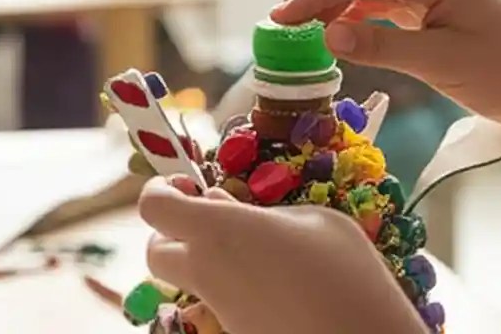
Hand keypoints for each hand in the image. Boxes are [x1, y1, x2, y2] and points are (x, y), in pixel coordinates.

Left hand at [140, 177, 426, 333]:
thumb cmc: (346, 269)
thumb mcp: (315, 220)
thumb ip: (262, 212)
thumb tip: (231, 213)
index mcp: (219, 230)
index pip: (154, 207)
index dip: (160, 190)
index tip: (188, 183)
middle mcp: (207, 272)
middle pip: (155, 253)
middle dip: (171, 232)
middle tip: (210, 220)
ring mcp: (218, 310)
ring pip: (188, 281)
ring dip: (206, 262)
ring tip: (255, 253)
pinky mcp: (235, 332)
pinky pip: (219, 303)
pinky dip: (235, 289)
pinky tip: (276, 286)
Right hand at [271, 0, 500, 130]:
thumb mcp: (441, 64)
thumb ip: (382, 46)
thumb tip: (325, 35)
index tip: (280, 17)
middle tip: (278, 21)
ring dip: (332, 3)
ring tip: (298, 31)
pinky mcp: (434, 5)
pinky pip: (383, 2)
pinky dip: (354, 16)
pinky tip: (334, 35)